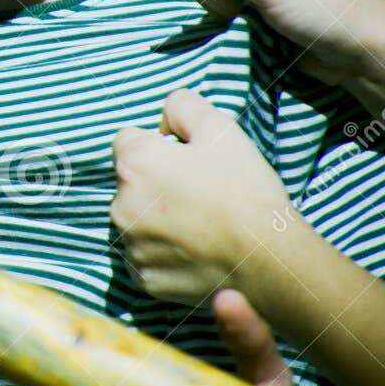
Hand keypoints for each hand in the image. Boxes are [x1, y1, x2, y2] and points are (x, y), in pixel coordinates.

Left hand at [110, 89, 293, 304]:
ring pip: (137, 222)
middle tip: (200, 194)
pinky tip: (196, 252)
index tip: (188, 161)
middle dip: (156, 184)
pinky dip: (165, 255)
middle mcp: (119, 205)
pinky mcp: (144, 278)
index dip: (159, 147)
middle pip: (130, 184)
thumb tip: (164, 121)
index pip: (128, 142)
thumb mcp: (219, 127)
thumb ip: (182, 106)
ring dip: (157, 220)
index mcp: (132, 163)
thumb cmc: (243, 187)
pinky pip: (146, 259)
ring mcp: (130, 246)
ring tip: (201, 225)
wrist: (266, 256)